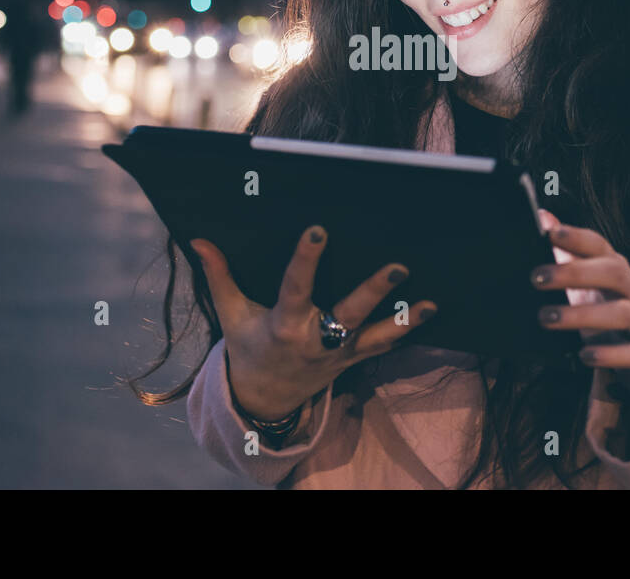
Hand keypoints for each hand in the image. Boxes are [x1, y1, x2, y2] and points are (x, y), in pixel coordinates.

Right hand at [190, 225, 437, 421]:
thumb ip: (219, 276)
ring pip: (374, 336)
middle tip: (398, 268)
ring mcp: (337, 353)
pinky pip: (381, 347)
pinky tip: (429, 312)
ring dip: (402, 320)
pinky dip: (403, 331)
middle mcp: (315, 339)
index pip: (296, 287)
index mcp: (284, 324)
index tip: (318, 230)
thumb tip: (199, 240)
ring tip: (430, 303)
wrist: (262, 400)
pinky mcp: (351, 361)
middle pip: (348, 314)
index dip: (306, 259)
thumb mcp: (231, 314)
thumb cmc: (248, 349)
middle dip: (372, 291)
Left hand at [530, 209, 629, 399]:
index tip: (550, 234)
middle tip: (537, 278)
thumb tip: (542, 216)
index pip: (599, 246)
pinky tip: (585, 355)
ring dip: (582, 315)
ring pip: (621, 312)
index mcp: (614, 268)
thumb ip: (565, 250)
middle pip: (612, 272)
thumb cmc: (606, 310)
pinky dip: (611, 355)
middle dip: (574, 273)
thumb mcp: (585, 282)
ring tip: (547, 319)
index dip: (577, 237)